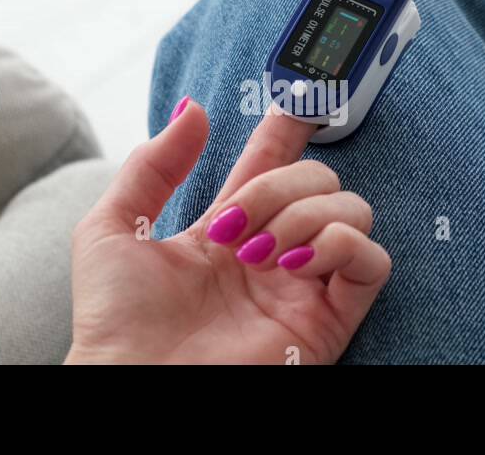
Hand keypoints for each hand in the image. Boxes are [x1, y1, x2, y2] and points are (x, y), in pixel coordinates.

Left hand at [65, 97, 390, 363]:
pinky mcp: (327, 319)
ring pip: (351, 210)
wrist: (132, 382)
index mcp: (229, 227)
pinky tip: (294, 266)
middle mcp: (272, 250)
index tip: (295, 101)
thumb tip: (192, 110)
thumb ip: (152, 166)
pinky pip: (372, 262)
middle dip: (277, 185)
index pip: (273, 164)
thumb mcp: (113, 228)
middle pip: (317, 179)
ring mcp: (303, 284)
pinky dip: (342, 246)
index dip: (287, 130)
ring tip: (257, 254)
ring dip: (303, 216)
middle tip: (230, 225)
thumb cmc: (115, 321)